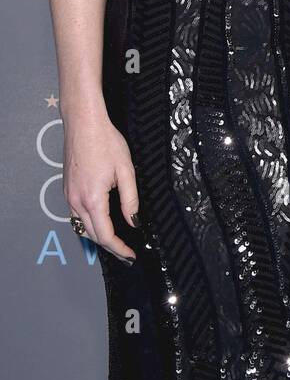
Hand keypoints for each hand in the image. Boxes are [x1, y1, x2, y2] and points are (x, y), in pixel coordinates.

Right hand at [63, 111, 138, 261]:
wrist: (83, 123)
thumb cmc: (105, 142)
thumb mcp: (126, 171)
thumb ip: (130, 200)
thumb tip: (133, 222)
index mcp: (92, 199)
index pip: (105, 235)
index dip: (119, 249)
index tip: (131, 256)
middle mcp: (76, 201)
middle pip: (92, 235)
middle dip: (110, 247)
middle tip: (127, 253)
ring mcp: (68, 196)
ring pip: (82, 227)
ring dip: (98, 236)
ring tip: (116, 241)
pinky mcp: (67, 189)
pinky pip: (76, 215)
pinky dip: (89, 223)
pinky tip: (101, 220)